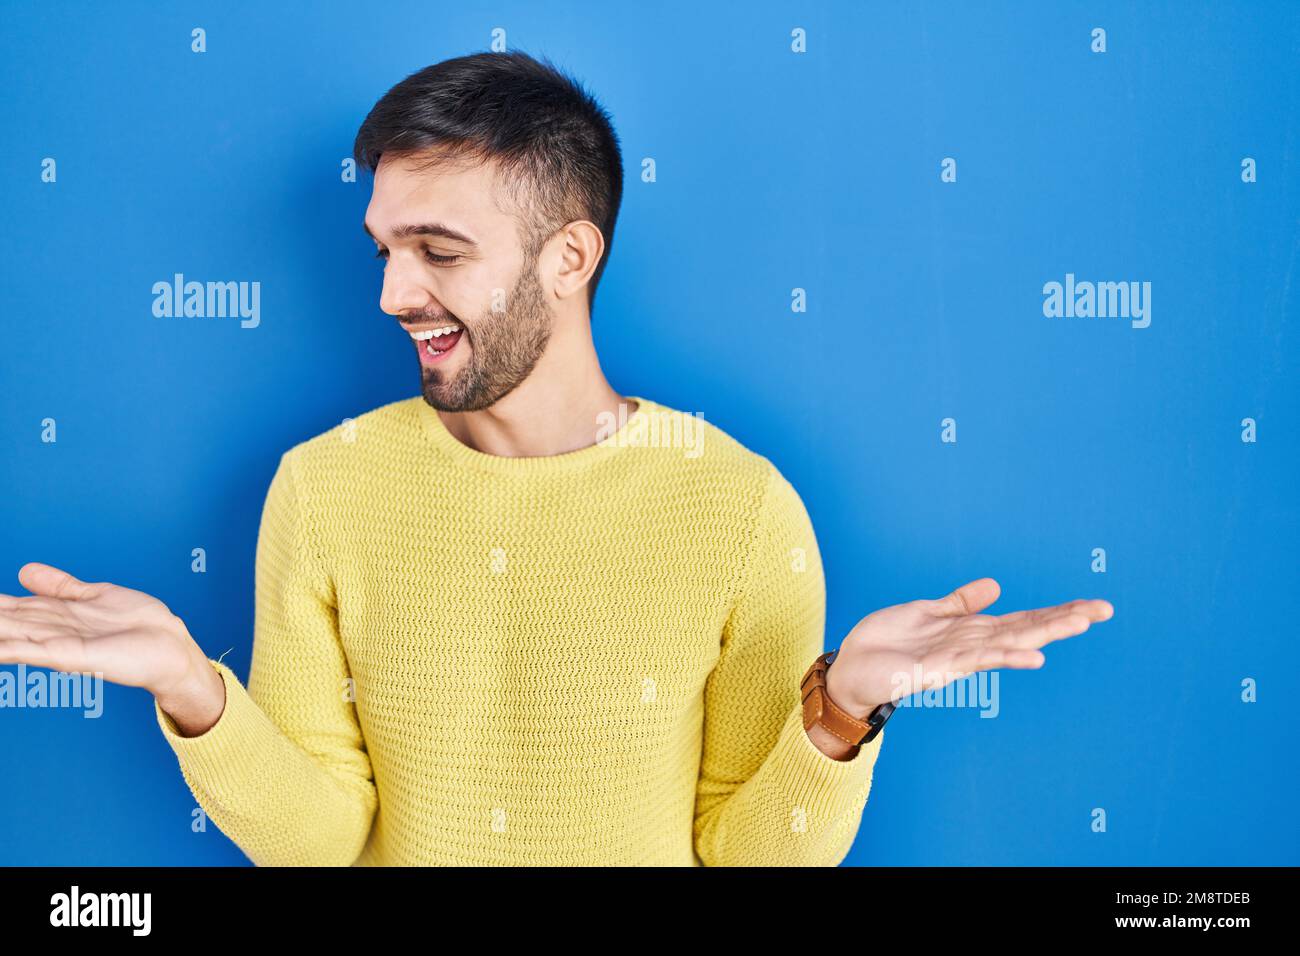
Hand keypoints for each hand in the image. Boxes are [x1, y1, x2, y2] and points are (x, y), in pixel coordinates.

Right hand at [0, 562, 224, 731]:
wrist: (170, 646)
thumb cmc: (139, 624)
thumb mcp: (93, 594)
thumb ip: (59, 586)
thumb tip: (24, 570)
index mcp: (55, 614)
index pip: (10, 607)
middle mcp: (52, 631)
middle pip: (6, 622)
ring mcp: (61, 644)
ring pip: (13, 636)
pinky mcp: (76, 657)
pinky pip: (38, 651)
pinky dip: (14, 649)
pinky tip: (0, 647)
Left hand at [825, 578, 1112, 718]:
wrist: (850, 670)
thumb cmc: (885, 643)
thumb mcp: (924, 612)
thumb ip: (960, 602)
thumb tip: (996, 585)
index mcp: (969, 630)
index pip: (1021, 618)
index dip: (1056, 610)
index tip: (1093, 604)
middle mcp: (970, 645)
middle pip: (1024, 628)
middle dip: (1063, 619)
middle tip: (1105, 610)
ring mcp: (957, 659)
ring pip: (1008, 642)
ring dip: (1043, 633)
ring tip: (1078, 624)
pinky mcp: (938, 670)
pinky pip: (976, 660)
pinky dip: (1005, 656)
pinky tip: (1032, 655)